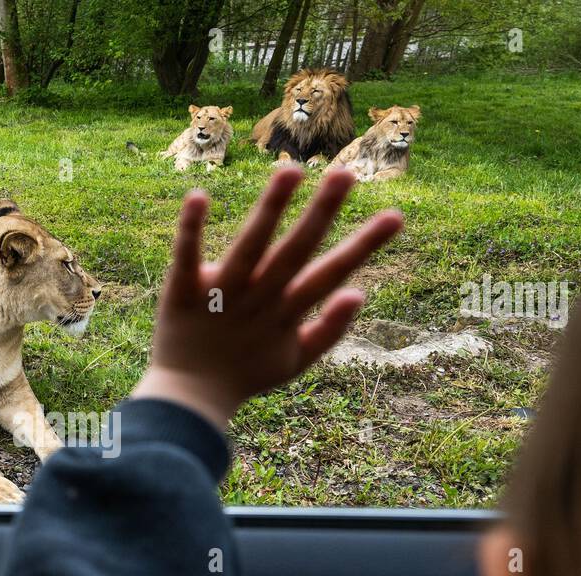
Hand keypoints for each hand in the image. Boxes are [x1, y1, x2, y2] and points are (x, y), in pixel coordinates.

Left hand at [132, 166, 402, 429]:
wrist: (190, 400)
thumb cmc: (246, 374)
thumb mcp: (296, 360)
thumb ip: (330, 329)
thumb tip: (359, 291)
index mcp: (286, 312)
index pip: (331, 273)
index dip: (364, 246)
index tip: (396, 216)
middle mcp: (257, 299)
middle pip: (294, 252)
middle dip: (321, 212)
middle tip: (345, 173)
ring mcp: (221, 295)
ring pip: (249, 247)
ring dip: (270, 209)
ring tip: (290, 170)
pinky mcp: (183, 293)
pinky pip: (187, 257)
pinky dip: (191, 229)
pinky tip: (198, 195)